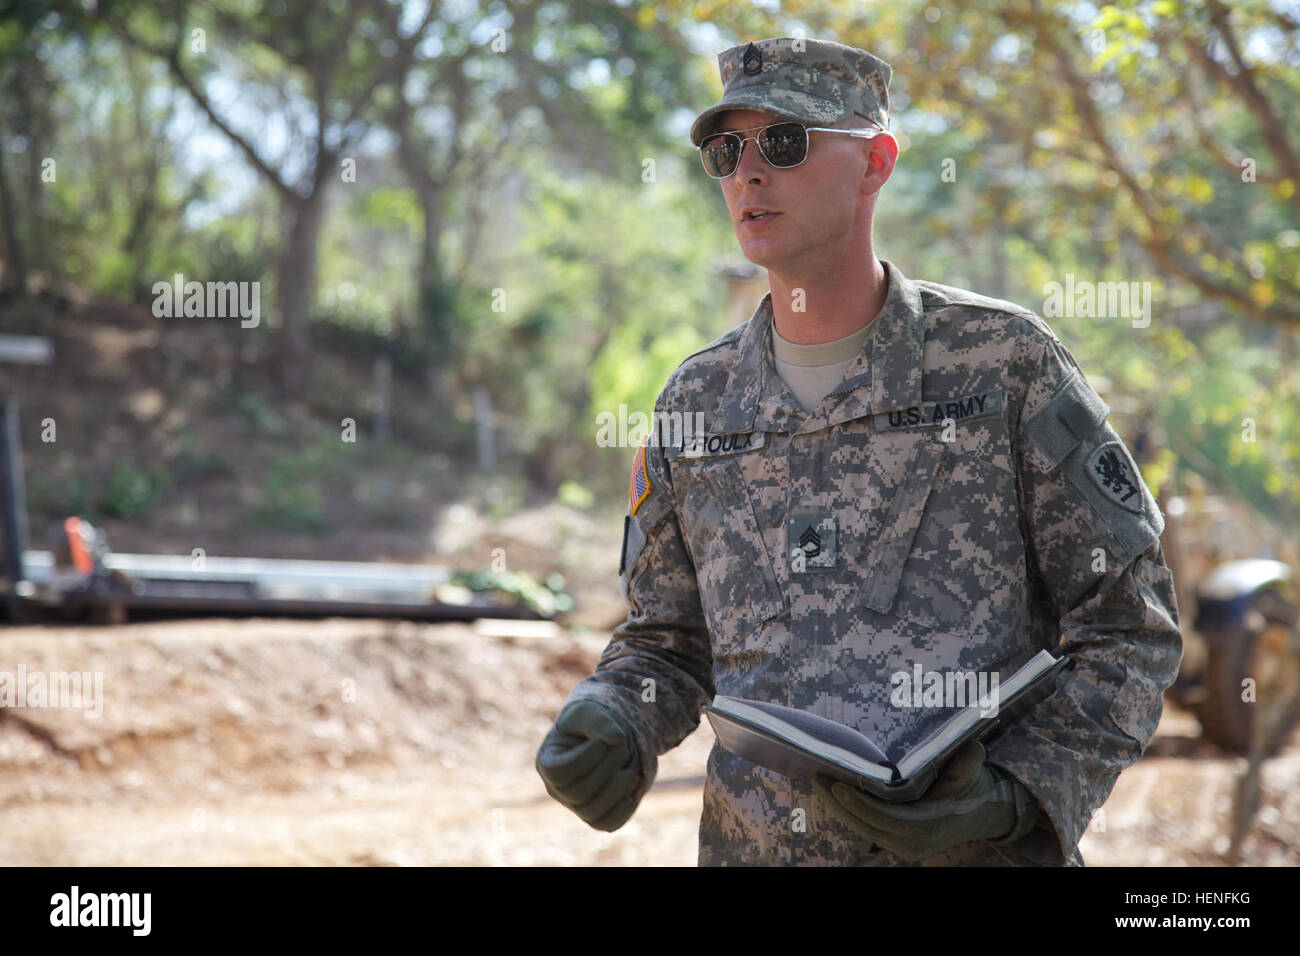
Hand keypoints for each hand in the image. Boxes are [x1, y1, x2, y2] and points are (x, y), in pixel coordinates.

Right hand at [535, 700, 645, 830]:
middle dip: (605, 770)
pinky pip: (608, 824)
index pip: (559, 772)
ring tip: (630, 768)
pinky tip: (633, 789)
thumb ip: (598, 720)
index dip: (584, 759)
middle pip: (578, 793)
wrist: (607, 738)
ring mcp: (576, 807)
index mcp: (548, 763)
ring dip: (617, 789)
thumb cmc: (591, 723)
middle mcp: (557, 790)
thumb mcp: (589, 712)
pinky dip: (623, 810)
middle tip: (624, 747)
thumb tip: (615, 739)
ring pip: (592, 812)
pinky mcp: (597, 816)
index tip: (601, 742)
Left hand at [812, 740, 1036, 861]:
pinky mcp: (899, 843)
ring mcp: (904, 846)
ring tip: (819, 781)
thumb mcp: (973, 774)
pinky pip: (869, 828)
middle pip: (864, 824)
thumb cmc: (975, 789)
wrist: (985, 813)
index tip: (837, 784)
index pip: (883, 817)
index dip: (858, 802)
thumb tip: (972, 749)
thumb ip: (967, 764)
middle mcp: (912, 843)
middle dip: (837, 802)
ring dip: (839, 807)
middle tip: (816, 776)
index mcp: (926, 828)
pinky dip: (851, 811)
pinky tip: (835, 793)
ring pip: (862, 828)